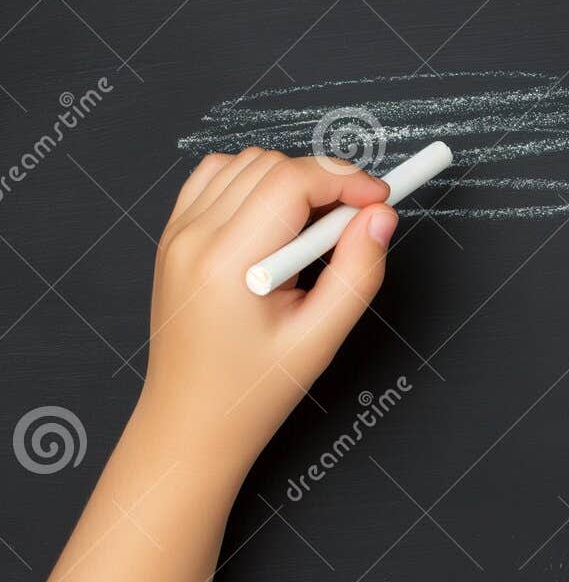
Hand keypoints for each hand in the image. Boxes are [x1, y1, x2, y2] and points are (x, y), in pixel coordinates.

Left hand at [138, 147, 395, 470]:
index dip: (347, 179)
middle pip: (271, 165)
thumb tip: (381, 217)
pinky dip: (254, 183)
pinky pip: (216, 177)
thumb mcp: (321, 338)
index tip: (381, 199)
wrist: (192, 419)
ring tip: (311, 232)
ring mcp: (177, 234)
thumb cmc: (253, 390)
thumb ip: (359, 272)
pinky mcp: (174, 236)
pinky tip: (275, 222)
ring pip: (245, 163)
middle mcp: (193, 239)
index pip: (292, 181)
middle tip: (352, 224)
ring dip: (290, 181)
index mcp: (227, 265)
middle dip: (324, 182)